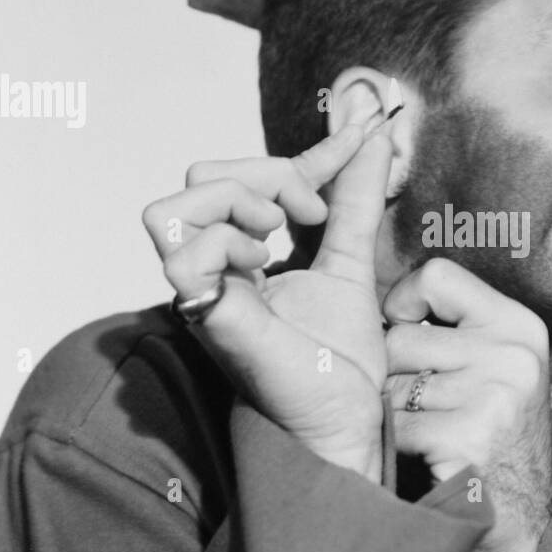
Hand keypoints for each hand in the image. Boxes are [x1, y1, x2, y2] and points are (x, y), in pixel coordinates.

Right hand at [142, 123, 391, 479]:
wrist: (344, 418)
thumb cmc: (339, 359)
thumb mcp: (353, 259)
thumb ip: (357, 199)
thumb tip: (376, 135)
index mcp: (243, 254)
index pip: (257, 175)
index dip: (310, 152)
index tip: (362, 132)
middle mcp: (214, 268)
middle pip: (203, 176)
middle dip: (266, 173)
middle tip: (311, 211)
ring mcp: (203, 290)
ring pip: (175, 206)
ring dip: (236, 201)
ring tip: (280, 233)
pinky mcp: (204, 313)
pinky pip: (183, 252)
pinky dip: (226, 239)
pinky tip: (263, 260)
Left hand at [383, 258, 551, 551]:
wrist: (519, 523)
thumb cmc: (493, 440)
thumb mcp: (496, 369)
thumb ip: (454, 330)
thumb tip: (380, 298)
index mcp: (518, 327)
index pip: (437, 275)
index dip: (404, 301)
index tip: (405, 329)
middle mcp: (512, 355)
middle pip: (399, 336)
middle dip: (392, 374)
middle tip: (420, 408)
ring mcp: (493, 395)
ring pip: (389, 384)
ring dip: (390, 415)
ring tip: (425, 435)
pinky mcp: (467, 437)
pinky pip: (393, 426)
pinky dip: (395, 448)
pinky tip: (423, 460)